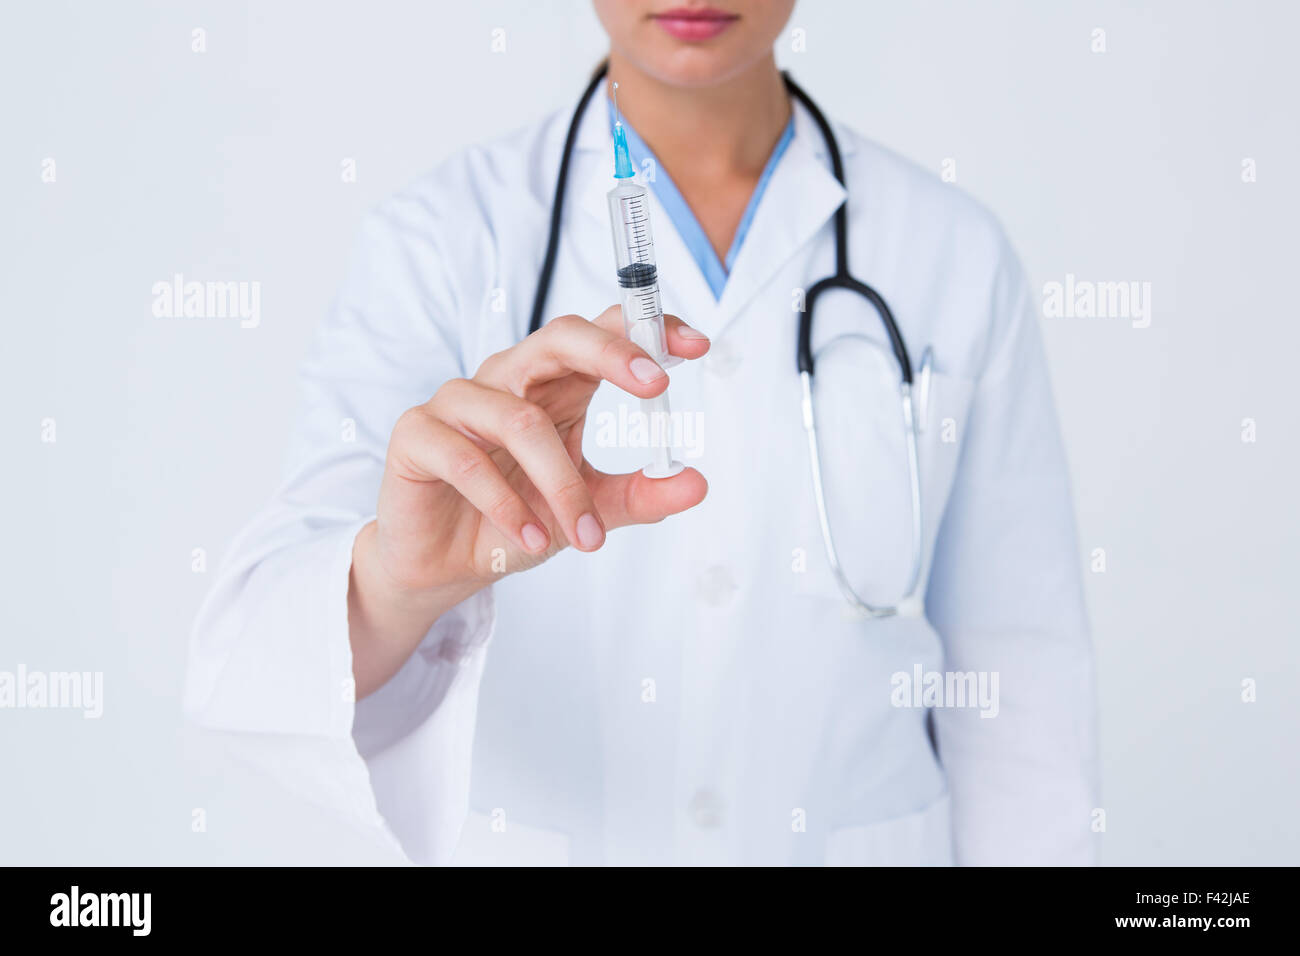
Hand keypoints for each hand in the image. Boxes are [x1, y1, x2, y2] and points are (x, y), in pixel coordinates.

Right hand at [348, 306, 708, 694]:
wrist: (445, 565)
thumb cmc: (518, 519)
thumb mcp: (590, 511)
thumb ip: (641, 496)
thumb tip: (697, 484)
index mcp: (554, 384)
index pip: (600, 336)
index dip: (644, 331)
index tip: (694, 346)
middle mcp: (507, 380)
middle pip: (557, 339)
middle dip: (610, 355)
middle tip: (655, 387)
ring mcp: (458, 402)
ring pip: (520, 420)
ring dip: (561, 485)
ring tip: (585, 537)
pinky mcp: (417, 436)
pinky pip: (467, 461)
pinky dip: (507, 505)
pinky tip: (531, 538)